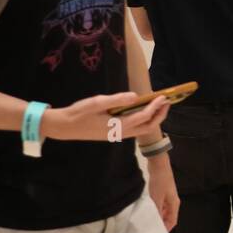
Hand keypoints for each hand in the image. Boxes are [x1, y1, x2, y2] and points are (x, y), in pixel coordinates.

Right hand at [41, 93, 168, 142]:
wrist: (65, 127)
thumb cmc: (79, 113)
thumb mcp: (96, 102)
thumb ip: (116, 100)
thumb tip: (135, 96)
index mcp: (117, 125)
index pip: (143, 117)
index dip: (155, 107)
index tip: (163, 97)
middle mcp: (121, 133)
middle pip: (148, 127)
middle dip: (160, 115)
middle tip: (167, 102)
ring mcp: (118, 135)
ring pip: (143, 130)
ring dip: (154, 119)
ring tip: (159, 105)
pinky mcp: (115, 134)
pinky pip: (136, 130)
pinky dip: (145, 121)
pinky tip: (144, 111)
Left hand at [146, 155, 179, 231]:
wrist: (159, 166)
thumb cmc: (160, 182)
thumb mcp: (157, 198)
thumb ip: (157, 211)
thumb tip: (156, 222)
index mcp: (174, 204)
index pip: (172, 221)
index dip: (166, 229)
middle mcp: (173, 202)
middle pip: (169, 217)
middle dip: (162, 223)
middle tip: (151, 229)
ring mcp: (168, 197)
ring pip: (164, 211)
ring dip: (158, 216)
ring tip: (149, 220)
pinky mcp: (163, 193)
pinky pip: (160, 205)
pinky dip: (156, 209)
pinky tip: (148, 210)